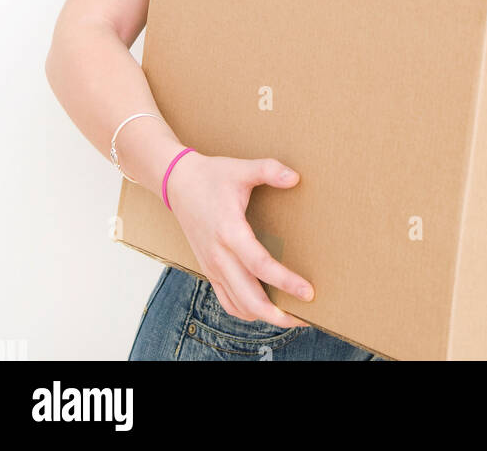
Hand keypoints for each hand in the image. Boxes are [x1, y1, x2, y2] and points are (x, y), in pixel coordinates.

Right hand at [165, 151, 313, 325]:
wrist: (178, 183)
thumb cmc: (212, 176)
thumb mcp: (242, 168)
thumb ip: (269, 170)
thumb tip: (296, 178)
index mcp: (230, 231)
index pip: (260, 265)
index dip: (285, 282)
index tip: (308, 292)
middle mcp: (219, 255)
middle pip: (249, 297)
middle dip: (277, 314)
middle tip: (305, 318)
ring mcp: (212, 266)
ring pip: (238, 305)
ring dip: (263, 316)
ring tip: (290, 317)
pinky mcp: (208, 270)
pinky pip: (226, 300)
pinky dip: (245, 311)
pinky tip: (263, 310)